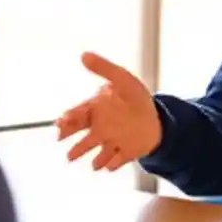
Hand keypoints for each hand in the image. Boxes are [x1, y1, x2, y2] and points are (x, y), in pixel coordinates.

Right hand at [56, 52, 160, 171]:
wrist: (161, 117)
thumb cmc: (137, 97)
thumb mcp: (122, 78)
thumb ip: (103, 68)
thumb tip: (83, 54)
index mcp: (98, 110)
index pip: (80, 114)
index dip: (69, 118)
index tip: (62, 121)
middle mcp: (102, 127)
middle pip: (83, 134)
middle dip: (71, 137)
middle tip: (60, 139)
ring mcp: (113, 141)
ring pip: (96, 149)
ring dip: (86, 153)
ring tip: (75, 159)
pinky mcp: (126, 152)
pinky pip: (116, 159)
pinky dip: (111, 163)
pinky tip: (106, 166)